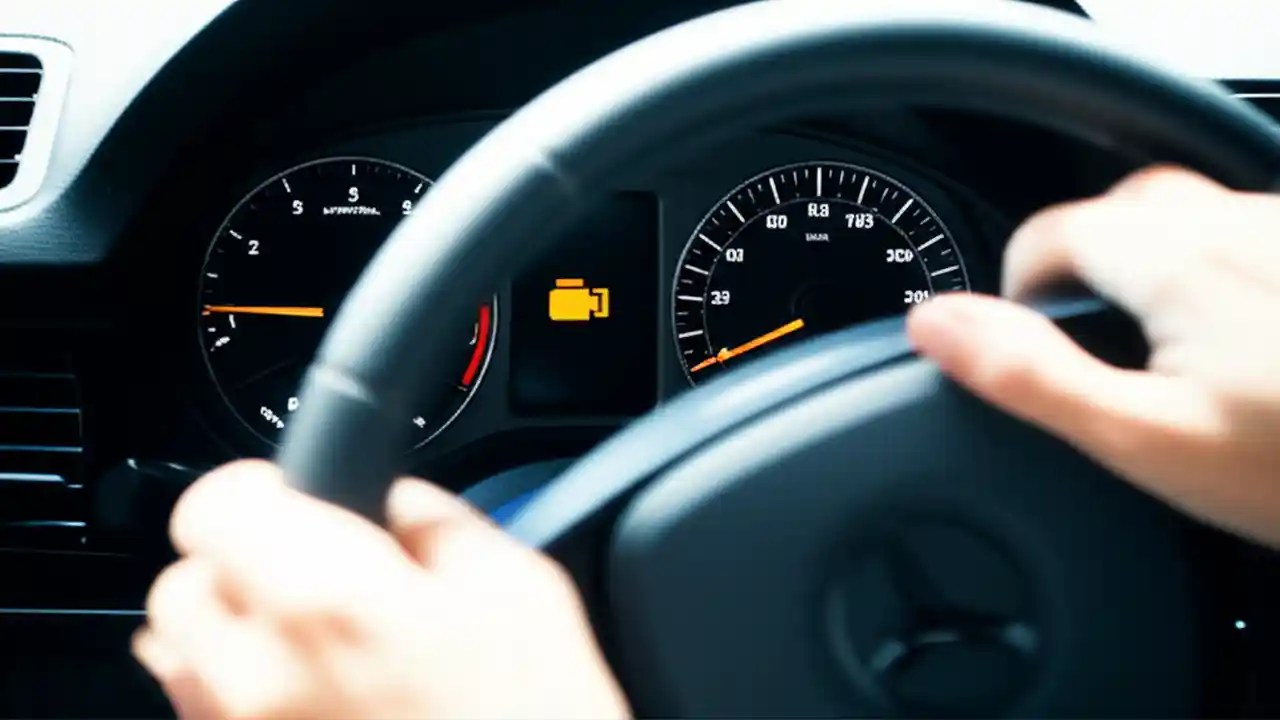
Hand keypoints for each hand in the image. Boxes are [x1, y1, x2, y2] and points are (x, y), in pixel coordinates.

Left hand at [133, 460, 630, 719]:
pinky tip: (317, 697)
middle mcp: (261, 676)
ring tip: (313, 643)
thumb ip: (436, 522)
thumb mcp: (521, 587)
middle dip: (240, 565)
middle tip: (315, 572)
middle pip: (183, 587)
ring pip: (180, 659)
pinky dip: (239, 696)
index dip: (256, 489)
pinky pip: (206, 717)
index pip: (212, 507)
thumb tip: (392, 504)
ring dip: (231, 633)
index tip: (293, 496)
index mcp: (328, 598)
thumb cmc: (537, 716)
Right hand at [907, 166, 1279, 545]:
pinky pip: (1244, 235)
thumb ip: (1029, 375)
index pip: (1049, 232)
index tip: (1028, 341)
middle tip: (1087, 345)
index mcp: (1179, 262)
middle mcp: (1241, 224)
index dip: (1015, 287)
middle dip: (1082, 267)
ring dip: (1149, 264)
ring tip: (1161, 349)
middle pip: (1117, 209)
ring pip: (1187, 216)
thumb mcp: (1143, 441)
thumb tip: (937, 324)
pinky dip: (1212, 273)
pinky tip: (1236, 342)